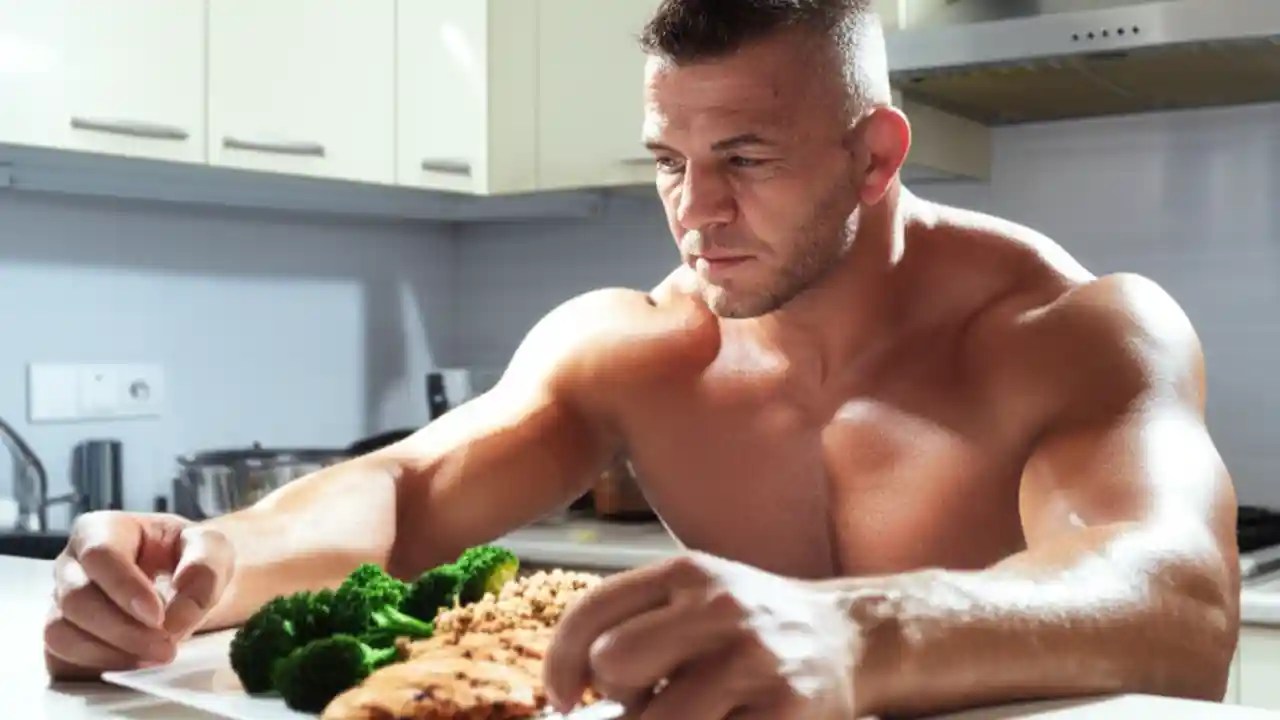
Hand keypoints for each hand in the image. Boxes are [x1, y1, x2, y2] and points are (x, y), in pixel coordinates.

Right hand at [44, 511, 233, 678]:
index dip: (125, 588)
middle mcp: (72, 563)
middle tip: (166, 648)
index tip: (158, 617)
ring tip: (156, 655)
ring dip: (111, 652)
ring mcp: (61, 600)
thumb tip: (175, 616)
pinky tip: (136, 662)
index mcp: (103, 529)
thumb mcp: (212, 548)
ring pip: (62, 632)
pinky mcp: (61, 634)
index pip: (99, 554)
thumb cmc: (190, 556)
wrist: (183, 579)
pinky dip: (99, 665)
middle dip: (123, 630)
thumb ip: (203, 570)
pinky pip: (62, 656)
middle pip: (77, 598)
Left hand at [544, 553, 859, 718]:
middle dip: (616, 696)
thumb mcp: (700, 598)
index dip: (560, 664)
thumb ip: (637, 624)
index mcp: (688, 572)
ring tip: (687, 714)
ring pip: (655, 719)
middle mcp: (720, 607)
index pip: (593, 612)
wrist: (855, 638)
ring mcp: (754, 660)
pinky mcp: (783, 711)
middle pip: (615, 663)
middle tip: (644, 703)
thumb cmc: (755, 628)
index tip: (563, 700)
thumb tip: (571, 689)